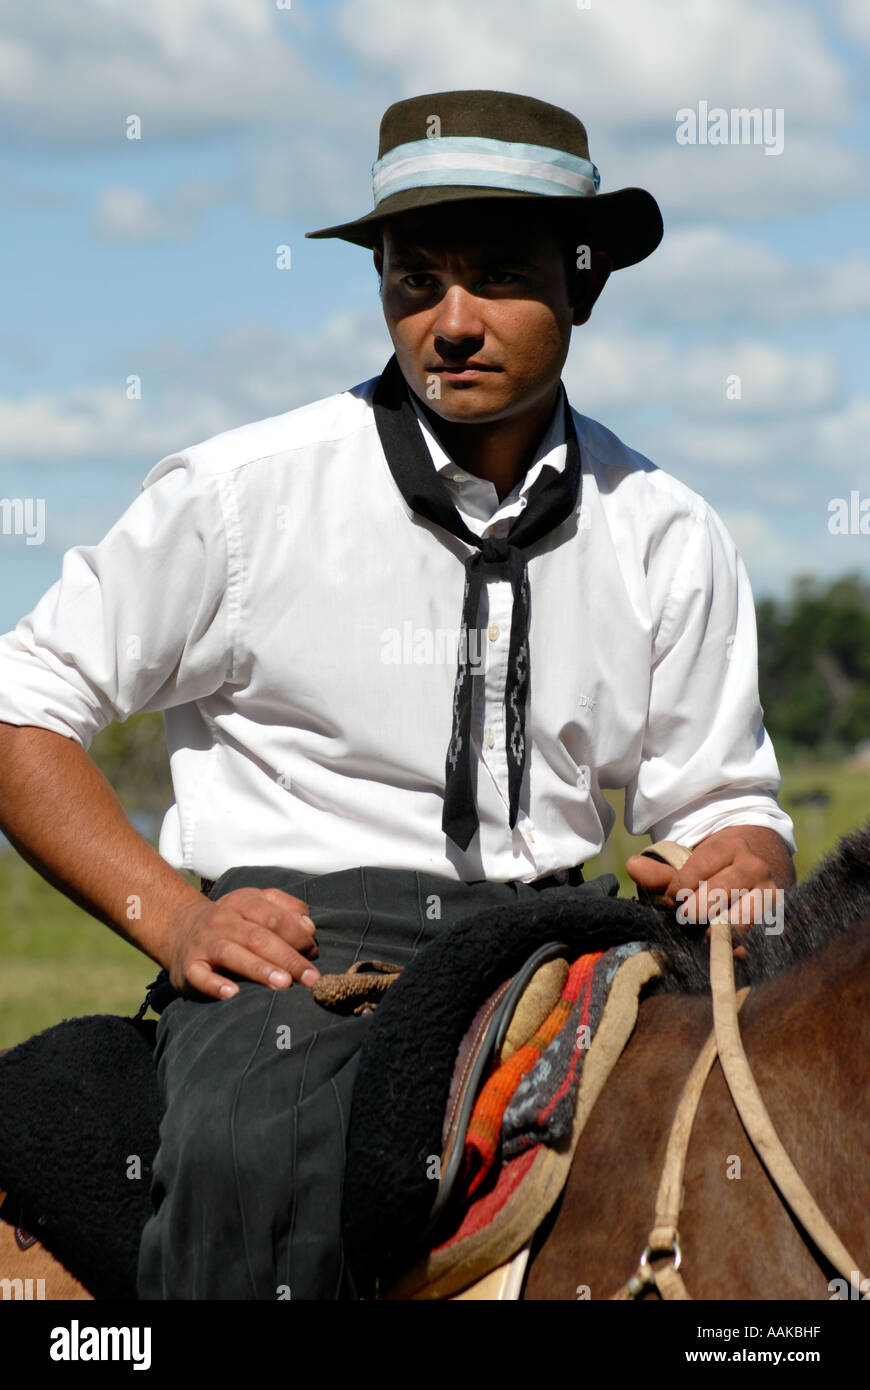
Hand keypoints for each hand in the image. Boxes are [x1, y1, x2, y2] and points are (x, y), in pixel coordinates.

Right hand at [165, 888, 319, 1000]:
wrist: (180, 929)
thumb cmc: (233, 922)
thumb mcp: (258, 903)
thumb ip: (287, 909)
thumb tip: (309, 927)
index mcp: (243, 901)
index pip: (274, 917)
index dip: (298, 935)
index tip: (314, 953)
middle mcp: (223, 920)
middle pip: (258, 937)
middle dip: (288, 957)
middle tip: (310, 978)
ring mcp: (204, 943)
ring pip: (232, 954)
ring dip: (259, 969)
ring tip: (283, 984)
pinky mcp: (189, 966)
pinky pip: (200, 975)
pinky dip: (214, 985)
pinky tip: (232, 993)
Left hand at [626, 826, 793, 958]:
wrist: (759, 874)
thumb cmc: (713, 872)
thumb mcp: (689, 864)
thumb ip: (660, 871)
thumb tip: (632, 866)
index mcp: (731, 847)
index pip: (697, 869)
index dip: (677, 889)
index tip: (670, 900)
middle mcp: (755, 869)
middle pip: (719, 893)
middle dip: (694, 911)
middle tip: (684, 919)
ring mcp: (771, 896)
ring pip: (738, 922)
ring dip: (712, 934)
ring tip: (700, 936)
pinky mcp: (777, 923)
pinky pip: (752, 944)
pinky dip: (731, 951)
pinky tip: (719, 949)